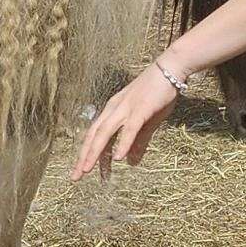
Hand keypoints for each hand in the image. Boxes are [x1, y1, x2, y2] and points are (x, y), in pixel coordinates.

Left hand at [71, 62, 179, 180]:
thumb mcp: (146, 121)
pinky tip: (118, 158)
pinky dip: (123, 143)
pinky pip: (129, 128)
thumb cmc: (157, 94)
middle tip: (75, 176)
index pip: (95, 135)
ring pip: (105, 132)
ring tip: (87, 170)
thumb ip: (138, 142)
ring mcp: (126, 108)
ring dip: (95, 152)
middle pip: (94, 135)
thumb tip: (131, 162)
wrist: (170, 70)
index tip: (81, 171)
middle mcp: (114, 109)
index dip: (87, 153)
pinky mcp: (141, 109)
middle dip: (84, 157)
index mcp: (113, 111)